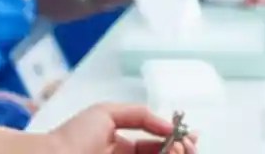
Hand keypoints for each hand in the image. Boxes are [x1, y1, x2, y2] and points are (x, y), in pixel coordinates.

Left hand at [47, 104, 195, 152]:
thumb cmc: (73, 136)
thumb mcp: (106, 113)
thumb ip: (140, 114)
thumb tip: (168, 125)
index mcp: (122, 147)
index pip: (157, 147)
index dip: (176, 143)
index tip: (191, 137)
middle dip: (182, 151)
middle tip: (187, 145)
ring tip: (179, 149)